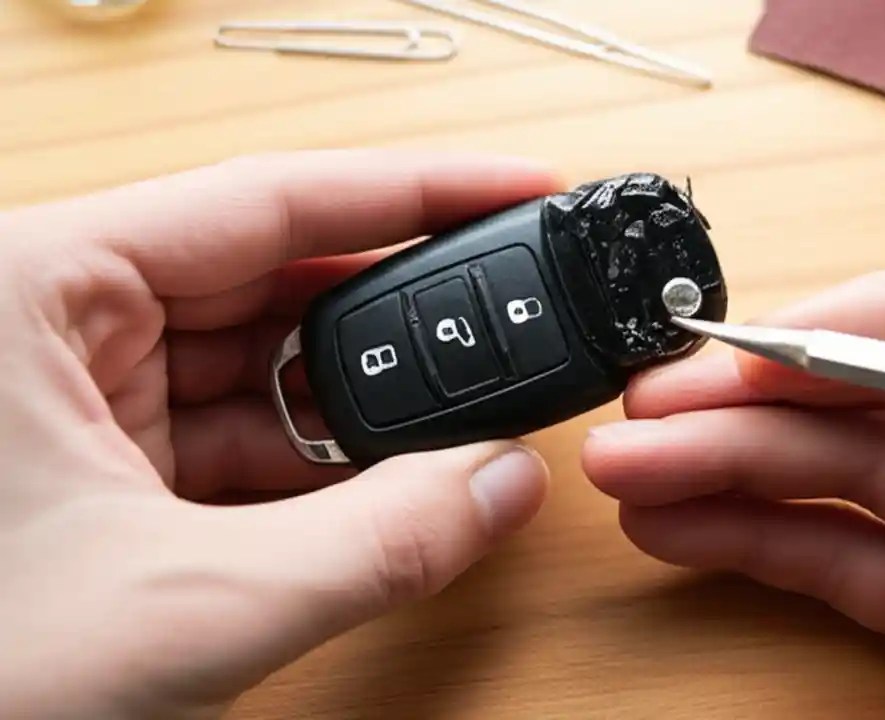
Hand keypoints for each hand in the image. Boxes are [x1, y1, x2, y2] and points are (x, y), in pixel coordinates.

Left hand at [0, 150, 560, 717]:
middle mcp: (56, 326)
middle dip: (397, 314)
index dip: (411, 192)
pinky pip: (243, 439)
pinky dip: (322, 464)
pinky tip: (392, 476)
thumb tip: (501, 480)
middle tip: (507, 314)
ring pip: (264, 368)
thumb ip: (375, 541)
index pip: (265, 201)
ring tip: (462, 411)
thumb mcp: (184, 605)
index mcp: (36, 290)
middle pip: (273, 280)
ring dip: (363, 404)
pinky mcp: (105, 471)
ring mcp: (80, 400)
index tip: (510, 188)